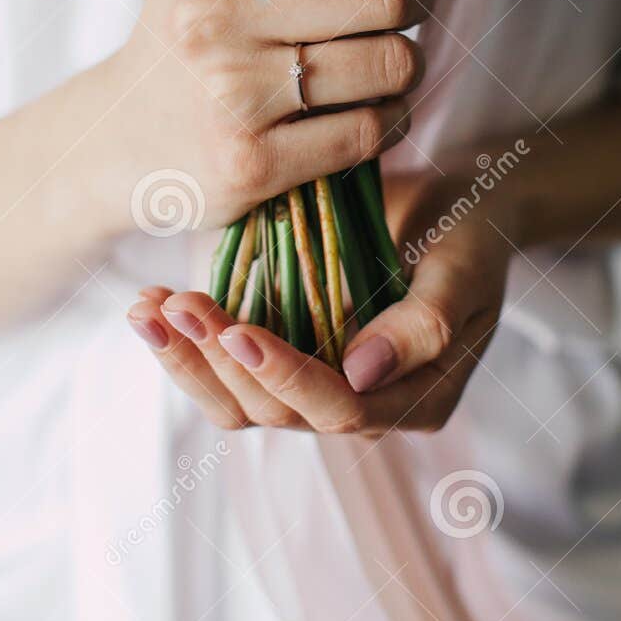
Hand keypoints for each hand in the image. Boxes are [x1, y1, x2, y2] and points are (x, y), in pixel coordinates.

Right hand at [93, 0, 431, 233]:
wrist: (118, 143)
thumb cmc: (189, 42)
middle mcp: (216, 16)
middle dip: (407, 4)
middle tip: (394, 13)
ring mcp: (233, 94)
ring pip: (388, 63)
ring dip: (403, 65)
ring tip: (378, 66)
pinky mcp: (253, 162)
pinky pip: (370, 130)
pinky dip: (390, 119)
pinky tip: (370, 112)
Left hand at [129, 170, 517, 433]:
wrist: (458, 206)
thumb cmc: (472, 230)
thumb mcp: (466, 266)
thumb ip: (426, 322)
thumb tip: (361, 372)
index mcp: (417, 399)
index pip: (340, 409)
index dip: (287, 377)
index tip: (238, 331)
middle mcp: (363, 405)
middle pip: (276, 413)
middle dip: (220, 363)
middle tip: (177, 306)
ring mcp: (318, 384)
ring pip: (239, 402)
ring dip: (188, 361)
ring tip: (149, 310)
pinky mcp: (285, 355)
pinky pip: (228, 369)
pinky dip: (186, 342)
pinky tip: (151, 304)